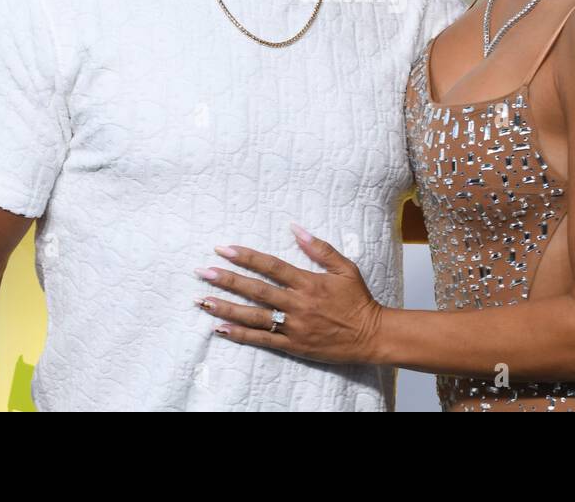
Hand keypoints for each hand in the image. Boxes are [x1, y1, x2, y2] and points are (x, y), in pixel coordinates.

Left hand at [195, 223, 383, 364]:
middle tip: (203, 271)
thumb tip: (295, 228)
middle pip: (256, 290)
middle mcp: (297, 304)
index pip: (271, 266)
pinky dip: (240, 334)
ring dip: (226, 307)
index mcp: (308, 282)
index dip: (246, 256)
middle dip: (227, 279)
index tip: (223, 249)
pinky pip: (262, 339)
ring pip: (253, 316)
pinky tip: (220, 328)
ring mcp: (293, 326)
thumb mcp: (345, 268)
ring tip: (203, 300)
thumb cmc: (358, 300)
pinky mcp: (293, 346)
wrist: (371, 336)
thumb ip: (319, 248)